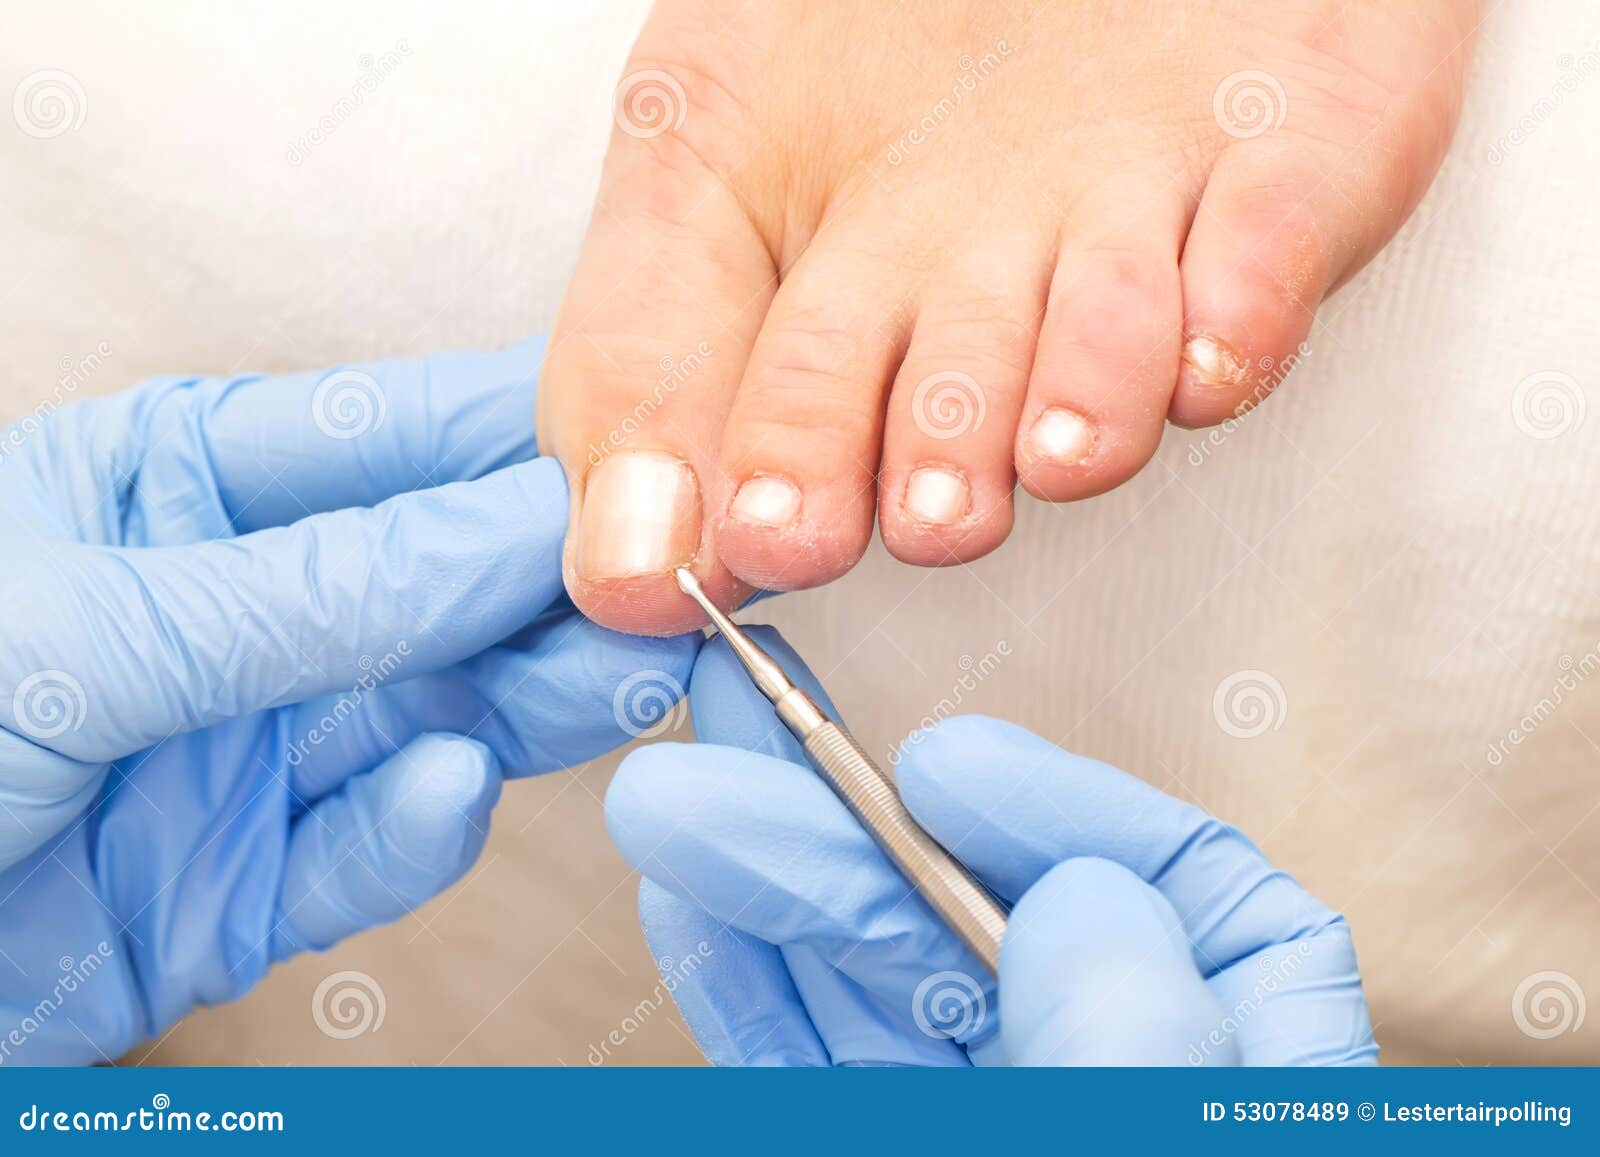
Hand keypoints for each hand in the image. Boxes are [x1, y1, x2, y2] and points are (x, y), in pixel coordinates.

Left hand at [0, 340, 696, 1063]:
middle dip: (554, 585)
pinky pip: (370, 849)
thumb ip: (310, 589)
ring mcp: (254, 746)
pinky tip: (443, 795)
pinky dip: (416, 832)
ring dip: (528, 700)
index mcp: (182, 486)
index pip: (392, 437)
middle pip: (443, 582)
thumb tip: (508, 535)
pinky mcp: (255, 881)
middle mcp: (242, 608)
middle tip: (669, 593)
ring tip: (614, 685)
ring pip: (437, 711)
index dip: (524, 447)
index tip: (651, 459)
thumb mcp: (80, 628)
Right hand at [604, 628, 1376, 1065]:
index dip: (1065, 808)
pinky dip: (751, 985)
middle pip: (987, 918)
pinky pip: (816, 1054)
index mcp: (1233, 1066)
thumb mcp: (1149, 1154)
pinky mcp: (884, 1127)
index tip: (949, 765)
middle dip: (844, 821)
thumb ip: (1140, 1040)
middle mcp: (1104, 1067)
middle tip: (736, 720)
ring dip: (770, 878)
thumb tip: (1075, 891)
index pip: (1196, 900)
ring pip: (878, 981)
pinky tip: (693, 905)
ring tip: (680, 786)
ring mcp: (985, 1099)